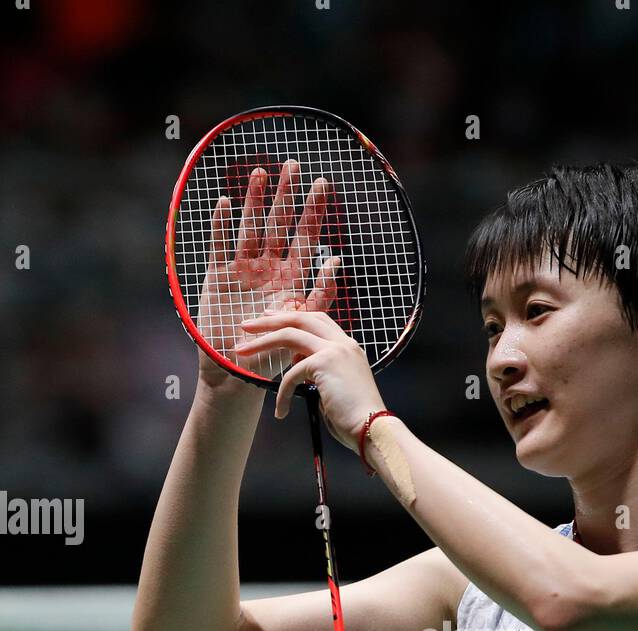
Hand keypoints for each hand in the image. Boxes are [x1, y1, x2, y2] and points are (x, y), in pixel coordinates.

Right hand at [194, 160, 340, 389]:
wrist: (239, 375)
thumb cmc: (275, 355)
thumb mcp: (303, 324)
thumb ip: (319, 294)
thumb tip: (335, 261)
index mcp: (291, 279)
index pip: (305, 238)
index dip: (313, 212)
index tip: (323, 184)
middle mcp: (268, 269)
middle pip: (278, 224)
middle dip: (285, 196)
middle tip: (292, 165)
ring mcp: (243, 270)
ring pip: (250, 228)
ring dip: (255, 201)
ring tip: (260, 173)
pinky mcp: (218, 277)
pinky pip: (219, 245)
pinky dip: (222, 225)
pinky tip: (226, 202)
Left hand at [233, 309, 386, 451]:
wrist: (372, 429)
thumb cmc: (355, 418)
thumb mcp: (336, 389)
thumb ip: (320, 374)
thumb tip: (300, 371)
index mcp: (348, 347)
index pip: (317, 320)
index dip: (292, 318)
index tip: (270, 320)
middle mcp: (343, 343)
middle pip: (300, 318)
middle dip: (270, 320)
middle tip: (246, 326)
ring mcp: (335, 350)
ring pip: (290, 335)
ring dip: (262, 342)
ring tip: (242, 350)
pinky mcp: (325, 363)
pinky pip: (292, 373)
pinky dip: (282, 393)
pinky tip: (280, 411)